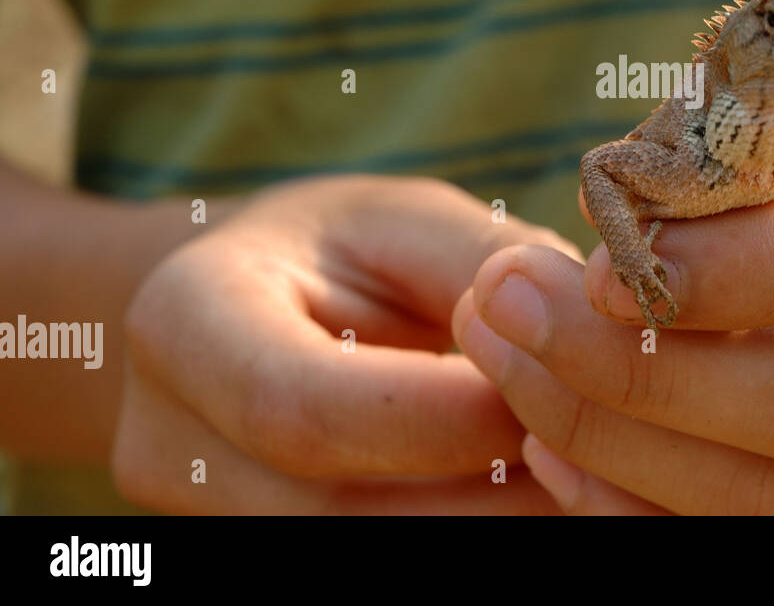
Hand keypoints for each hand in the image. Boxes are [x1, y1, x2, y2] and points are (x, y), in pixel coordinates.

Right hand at [111, 175, 578, 513]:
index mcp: (185, 321)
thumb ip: (485, 264)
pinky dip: (468, 532)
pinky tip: (531, 496)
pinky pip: (374, 561)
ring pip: (364, 558)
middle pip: (335, 513)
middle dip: (486, 491)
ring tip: (575, 475)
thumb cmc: (341, 248)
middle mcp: (168, 440)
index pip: (301, 407)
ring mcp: (204, 515)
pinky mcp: (255, 552)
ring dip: (491, 525)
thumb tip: (581, 327)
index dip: (442, 418)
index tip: (553, 394)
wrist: (252, 308)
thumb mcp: (406, 221)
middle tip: (595, 455)